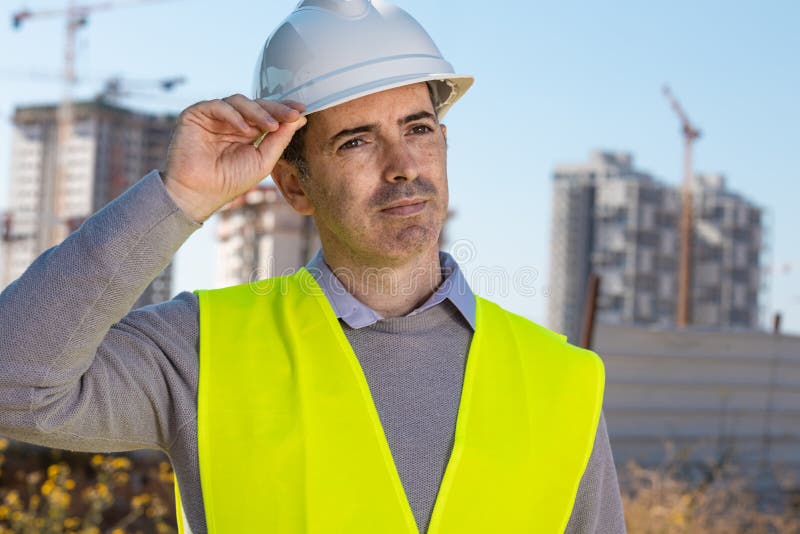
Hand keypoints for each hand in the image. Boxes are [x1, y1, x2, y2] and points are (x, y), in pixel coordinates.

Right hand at [162, 94, 306, 222]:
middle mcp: (230, 121)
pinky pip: (219, 106)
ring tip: (270, 127)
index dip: (283, 110)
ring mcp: (213, 117)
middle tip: (292, 114)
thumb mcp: (263, 160)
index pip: (267, 114)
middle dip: (276, 109)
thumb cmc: (230, 181)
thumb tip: (299, 118)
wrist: (199, 192)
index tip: (302, 110)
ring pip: (239, 101)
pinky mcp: (196, 114)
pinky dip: (234, 115)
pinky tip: (245, 130)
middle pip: (256, 105)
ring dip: (258, 112)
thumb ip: (279, 139)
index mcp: (246, 132)